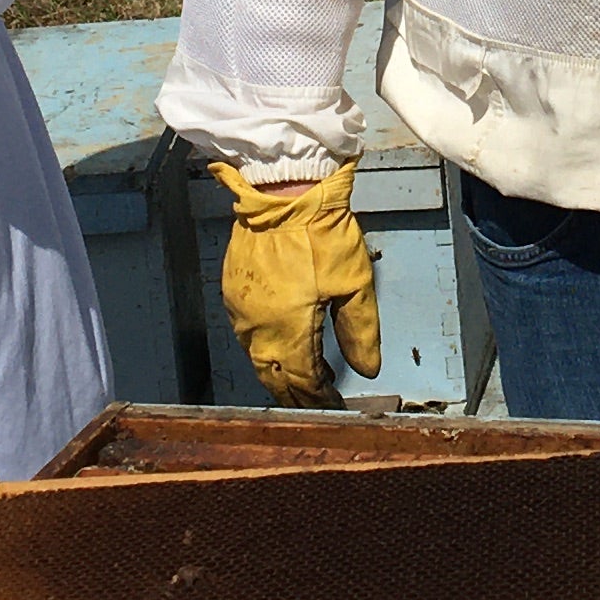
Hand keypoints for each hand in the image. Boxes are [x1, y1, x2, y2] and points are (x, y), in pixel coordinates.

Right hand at [209, 163, 380, 405]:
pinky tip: (281, 345)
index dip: (319, 398)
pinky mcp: (233, 290)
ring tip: (302, 381)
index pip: (304, 380)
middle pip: (274, 376)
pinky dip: (265, 347)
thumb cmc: (323, 234)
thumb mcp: (354, 283)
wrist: (284, 193)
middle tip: (315, 402)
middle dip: (295, 393)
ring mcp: (241, 309)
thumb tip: (367, 369)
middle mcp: (258, 326)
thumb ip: (360, 332)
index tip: (334, 406)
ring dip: (278, 372)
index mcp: (289, 329)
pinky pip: (246, 332)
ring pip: (257, 357)